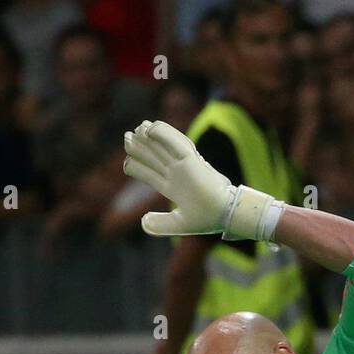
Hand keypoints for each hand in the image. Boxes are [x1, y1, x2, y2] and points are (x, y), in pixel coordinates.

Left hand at [123, 119, 232, 236]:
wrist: (227, 215)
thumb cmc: (209, 218)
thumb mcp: (180, 224)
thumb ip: (161, 224)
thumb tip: (143, 221)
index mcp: (174, 187)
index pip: (150, 173)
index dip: (137, 165)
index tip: (127, 160)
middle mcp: (177, 173)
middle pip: (154, 156)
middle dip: (140, 147)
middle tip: (127, 136)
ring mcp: (184, 165)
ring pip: (162, 147)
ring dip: (148, 138)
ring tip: (135, 130)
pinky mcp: (192, 160)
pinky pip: (176, 143)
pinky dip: (164, 134)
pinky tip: (150, 128)